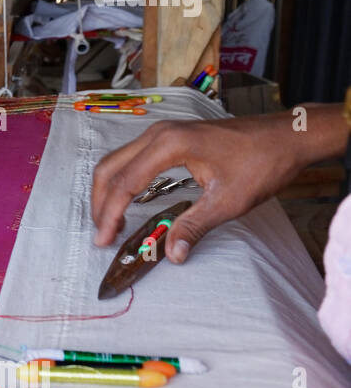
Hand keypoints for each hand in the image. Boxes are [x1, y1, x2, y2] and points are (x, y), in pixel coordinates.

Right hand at [92, 106, 346, 262]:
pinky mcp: (169, 138)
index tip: (105, 240)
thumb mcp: (228, 200)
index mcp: (168, 145)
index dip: (110, 215)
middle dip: (100, 203)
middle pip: (110, 168)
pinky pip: (131, 159)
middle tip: (102, 234)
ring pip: (117, 162)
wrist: (286, 136)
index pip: (124, 183)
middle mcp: (157, 134)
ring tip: (110, 221)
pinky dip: (122, 181)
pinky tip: (128, 201)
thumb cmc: (261, 163)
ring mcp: (162, 133)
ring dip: (108, 192)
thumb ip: (194, 226)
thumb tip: (171, 254)